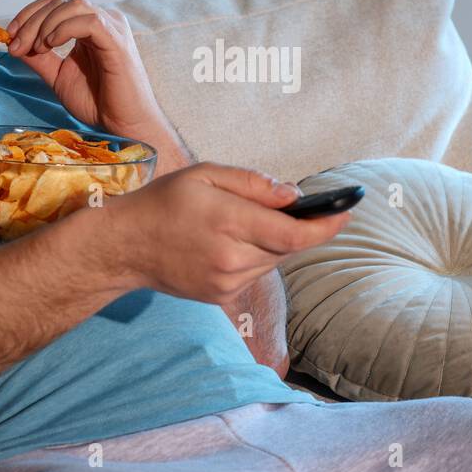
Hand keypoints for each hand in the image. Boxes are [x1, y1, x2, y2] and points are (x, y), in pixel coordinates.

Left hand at [5, 0, 164, 137]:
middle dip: (31, 20)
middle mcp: (104, 21)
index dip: (28, 15)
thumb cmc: (98, 102)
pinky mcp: (117, 41)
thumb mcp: (58, 76)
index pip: (55, 4)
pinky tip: (52, 45)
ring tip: (37, 48)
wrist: (124, 125)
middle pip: (60, 2)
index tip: (9, 37)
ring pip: (74, 5)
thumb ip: (39, 58)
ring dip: (46, 23)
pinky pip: (90, 22)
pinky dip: (64, 29)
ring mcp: (113, 29)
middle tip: (16, 46)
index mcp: (90, 27)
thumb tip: (12, 43)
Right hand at [93, 163, 351, 305]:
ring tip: (244, 222)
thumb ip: (253, 184)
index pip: (294, 234)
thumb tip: (294, 196)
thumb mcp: (206, 175)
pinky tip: (231, 241)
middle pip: (287, 247)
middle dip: (296, 227)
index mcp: (228, 223)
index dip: (326, 226)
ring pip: (272, 260)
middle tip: (292, 207)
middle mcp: (231, 259)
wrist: (125, 246)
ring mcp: (226, 283)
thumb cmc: (165, 202)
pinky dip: (254, 255)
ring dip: (273, 241)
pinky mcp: (221, 296)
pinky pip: (254, 272)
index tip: (346, 213)